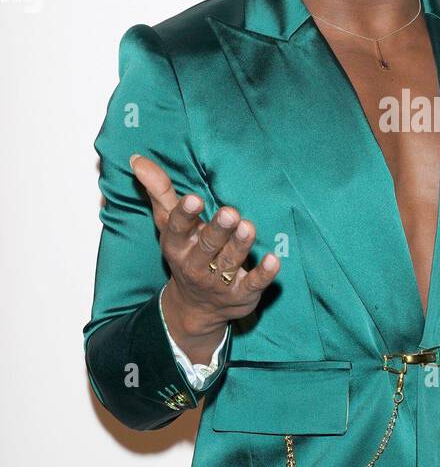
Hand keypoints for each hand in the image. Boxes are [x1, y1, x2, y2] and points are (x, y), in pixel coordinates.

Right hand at [129, 153, 279, 358]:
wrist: (197, 308)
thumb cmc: (186, 253)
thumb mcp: (168, 224)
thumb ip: (159, 191)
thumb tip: (138, 159)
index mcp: (177, 245)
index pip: (178, 229)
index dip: (186, 215)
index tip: (194, 199)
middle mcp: (196, 264)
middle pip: (207, 246)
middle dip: (218, 230)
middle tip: (230, 212)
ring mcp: (220, 281)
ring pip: (230, 262)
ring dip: (240, 245)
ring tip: (248, 227)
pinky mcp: (243, 293)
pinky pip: (254, 283)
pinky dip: (264, 273)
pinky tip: (274, 259)